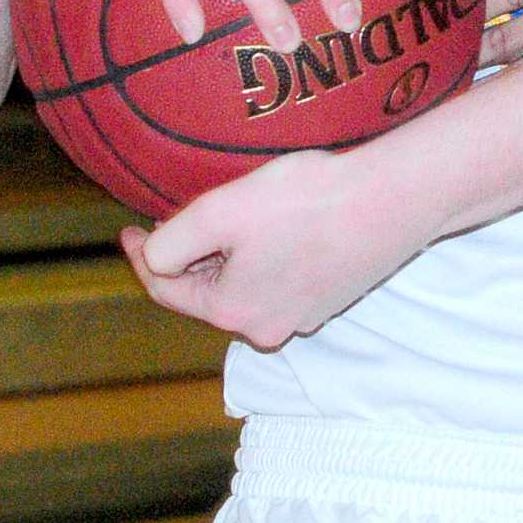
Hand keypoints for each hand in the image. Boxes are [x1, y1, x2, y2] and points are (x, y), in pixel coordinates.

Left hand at [122, 143, 436, 348]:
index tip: (128, 226)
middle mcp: (268, 325)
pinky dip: (272, 253)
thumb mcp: (221, 210)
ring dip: (235, 253)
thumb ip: (172, 240)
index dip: (141, 254)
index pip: (167, 289)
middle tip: (192, 208)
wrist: (394, 197)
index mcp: (233, 311)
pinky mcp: (335, 295)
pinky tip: (285, 221)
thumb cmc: (308, 200)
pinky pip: (284, 277)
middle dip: (194, 254)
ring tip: (239, 211)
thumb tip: (154, 255)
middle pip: (210, 290)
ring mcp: (306, 314)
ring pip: (249, 283)